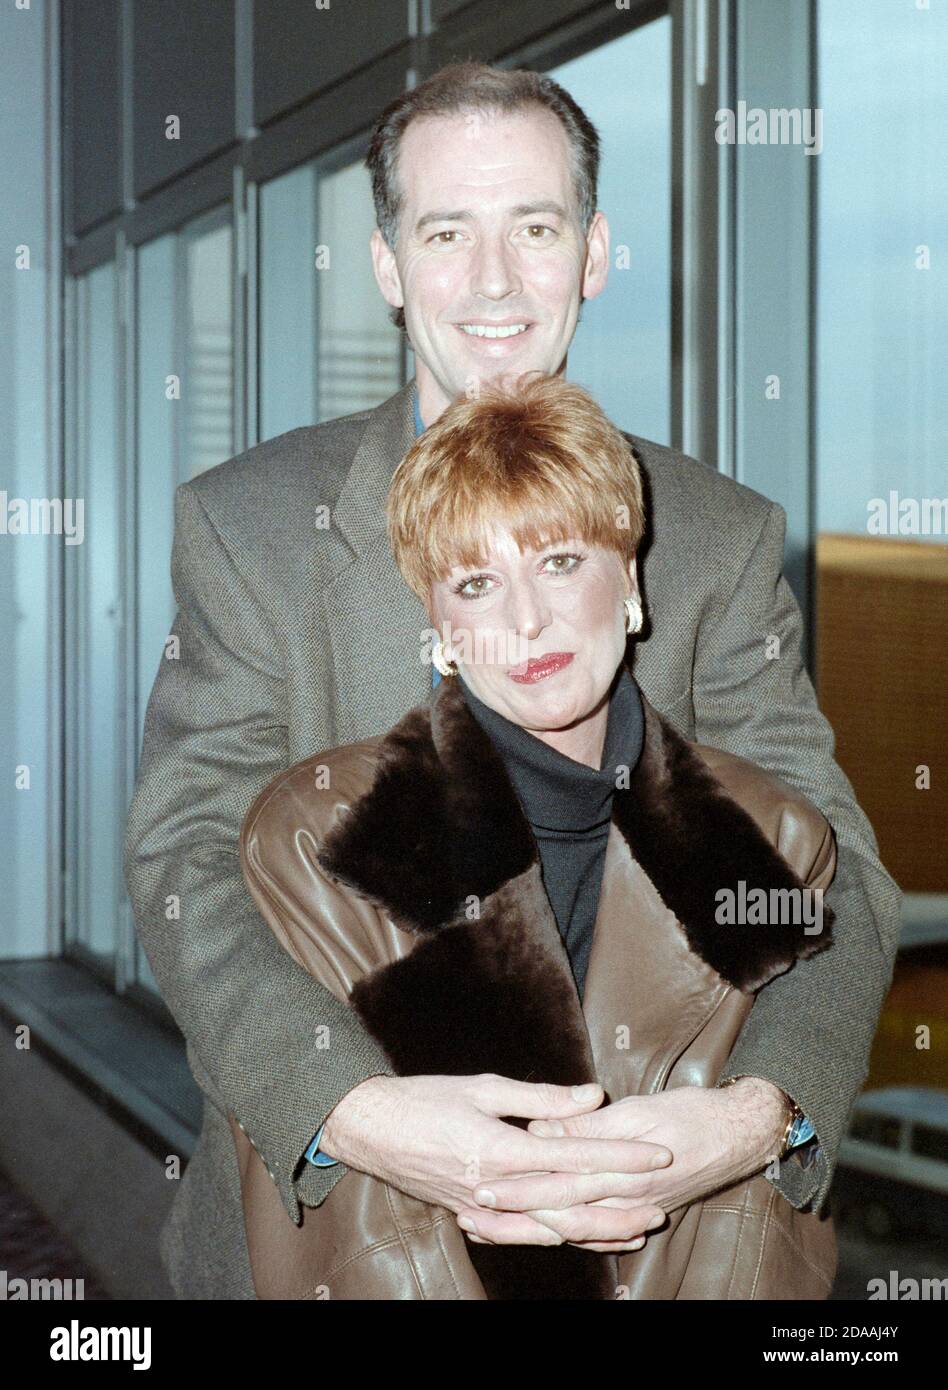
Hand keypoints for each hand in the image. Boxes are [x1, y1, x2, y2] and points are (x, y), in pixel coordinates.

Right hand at [319, 1072, 670, 1246]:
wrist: (370, 1128)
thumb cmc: (425, 1098)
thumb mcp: (483, 1086)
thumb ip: (541, 1097)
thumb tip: (592, 1095)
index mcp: (502, 1149)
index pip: (576, 1155)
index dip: (620, 1155)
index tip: (657, 1153)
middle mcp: (496, 1187)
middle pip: (572, 1197)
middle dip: (621, 1197)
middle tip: (662, 1196)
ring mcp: (483, 1208)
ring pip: (551, 1225)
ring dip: (596, 1227)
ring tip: (636, 1227)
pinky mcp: (471, 1215)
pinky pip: (521, 1234)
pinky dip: (553, 1237)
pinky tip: (578, 1236)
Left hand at [456, 1078, 787, 1250]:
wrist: (742, 1134)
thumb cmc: (693, 1113)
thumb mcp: (640, 1110)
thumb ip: (590, 1127)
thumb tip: (544, 1131)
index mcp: (620, 1171)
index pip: (558, 1184)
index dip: (519, 1188)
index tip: (483, 1188)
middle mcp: (625, 1198)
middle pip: (559, 1213)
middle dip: (516, 1216)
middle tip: (475, 1216)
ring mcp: (634, 1208)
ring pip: (576, 1228)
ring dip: (535, 1229)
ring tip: (495, 1229)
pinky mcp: (642, 1207)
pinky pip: (600, 1232)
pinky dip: (572, 1237)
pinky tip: (550, 1235)